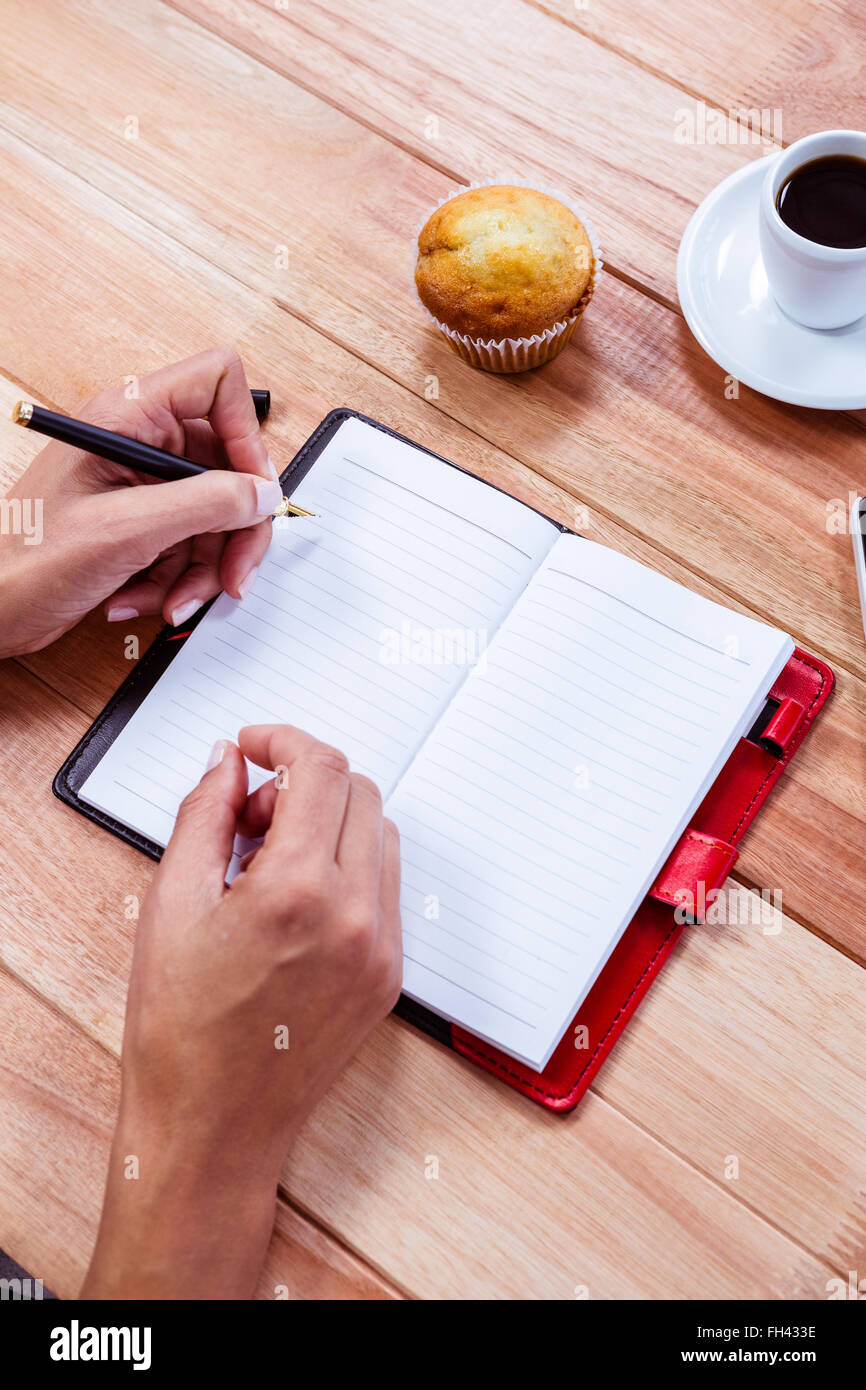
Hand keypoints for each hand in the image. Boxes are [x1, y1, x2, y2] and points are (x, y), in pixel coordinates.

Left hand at [0, 347, 283, 657]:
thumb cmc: (27, 561)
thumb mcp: (128, 530)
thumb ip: (205, 504)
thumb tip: (262, 492)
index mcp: (127, 416)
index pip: (216, 384)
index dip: (245, 434)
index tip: (252, 491)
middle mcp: (138, 442)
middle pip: (227, 466)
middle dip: (234, 529)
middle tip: (235, 576)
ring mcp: (139, 483)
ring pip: (213, 515)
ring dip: (204, 568)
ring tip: (176, 601)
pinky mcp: (139, 522)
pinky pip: (189, 544)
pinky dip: (179, 579)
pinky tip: (148, 600)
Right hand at [81, 726, 401, 1299]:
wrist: (214, 1126)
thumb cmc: (181, 1030)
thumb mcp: (171, 904)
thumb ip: (204, 815)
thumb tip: (228, 762)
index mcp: (299, 891)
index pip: (321, 770)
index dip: (284, 740)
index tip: (253, 746)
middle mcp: (356, 915)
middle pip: (359, 792)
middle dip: (304, 783)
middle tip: (249, 817)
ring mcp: (382, 948)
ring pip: (381, 834)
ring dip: (331, 822)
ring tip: (268, 864)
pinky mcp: (390, 975)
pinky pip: (386, 886)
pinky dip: (349, 866)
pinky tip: (296, 900)